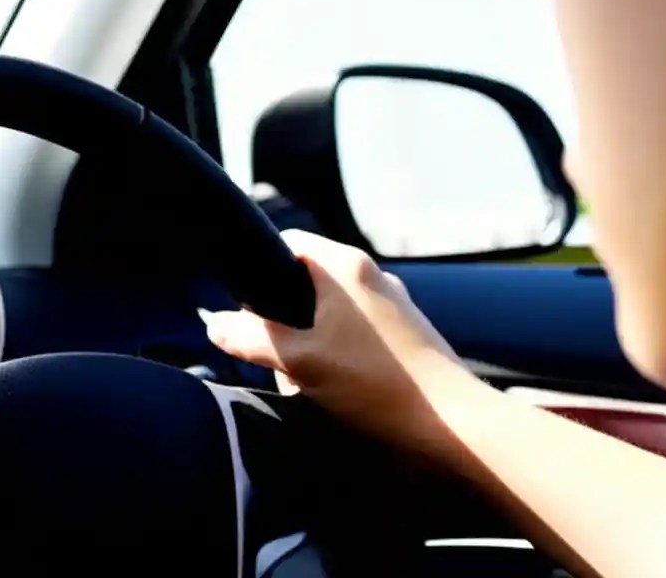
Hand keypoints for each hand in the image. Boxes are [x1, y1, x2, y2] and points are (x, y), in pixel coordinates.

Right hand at [202, 230, 479, 467]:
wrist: (451, 422)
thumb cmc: (376, 384)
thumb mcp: (300, 362)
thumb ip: (251, 339)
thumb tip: (214, 323)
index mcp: (346, 266)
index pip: (290, 243)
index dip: (262, 271)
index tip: (248, 310)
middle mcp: (373, 275)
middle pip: (309, 281)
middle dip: (286, 318)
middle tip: (278, 356)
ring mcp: (395, 304)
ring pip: (333, 311)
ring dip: (312, 342)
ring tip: (309, 381)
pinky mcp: (409, 333)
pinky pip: (358, 332)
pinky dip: (340, 354)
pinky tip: (341, 390)